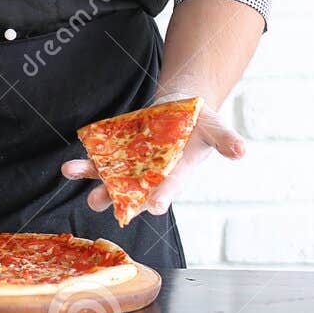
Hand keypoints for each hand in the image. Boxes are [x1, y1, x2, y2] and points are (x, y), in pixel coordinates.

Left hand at [59, 94, 245, 218]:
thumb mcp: (215, 127)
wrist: (181, 107)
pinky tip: (70, 168)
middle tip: (101, 203)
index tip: (154, 205)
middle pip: (133, 192)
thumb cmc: (201, 123)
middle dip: (117, 199)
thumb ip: (226, 140)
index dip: (162, 196)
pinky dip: (86, 164)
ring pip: (111, 180)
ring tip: (78, 184)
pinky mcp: (119, 152)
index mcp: (177, 175)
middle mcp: (151, 177)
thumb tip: (242, 150)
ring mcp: (132, 166)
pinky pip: (100, 161)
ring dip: (94, 184)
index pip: (169, 189)